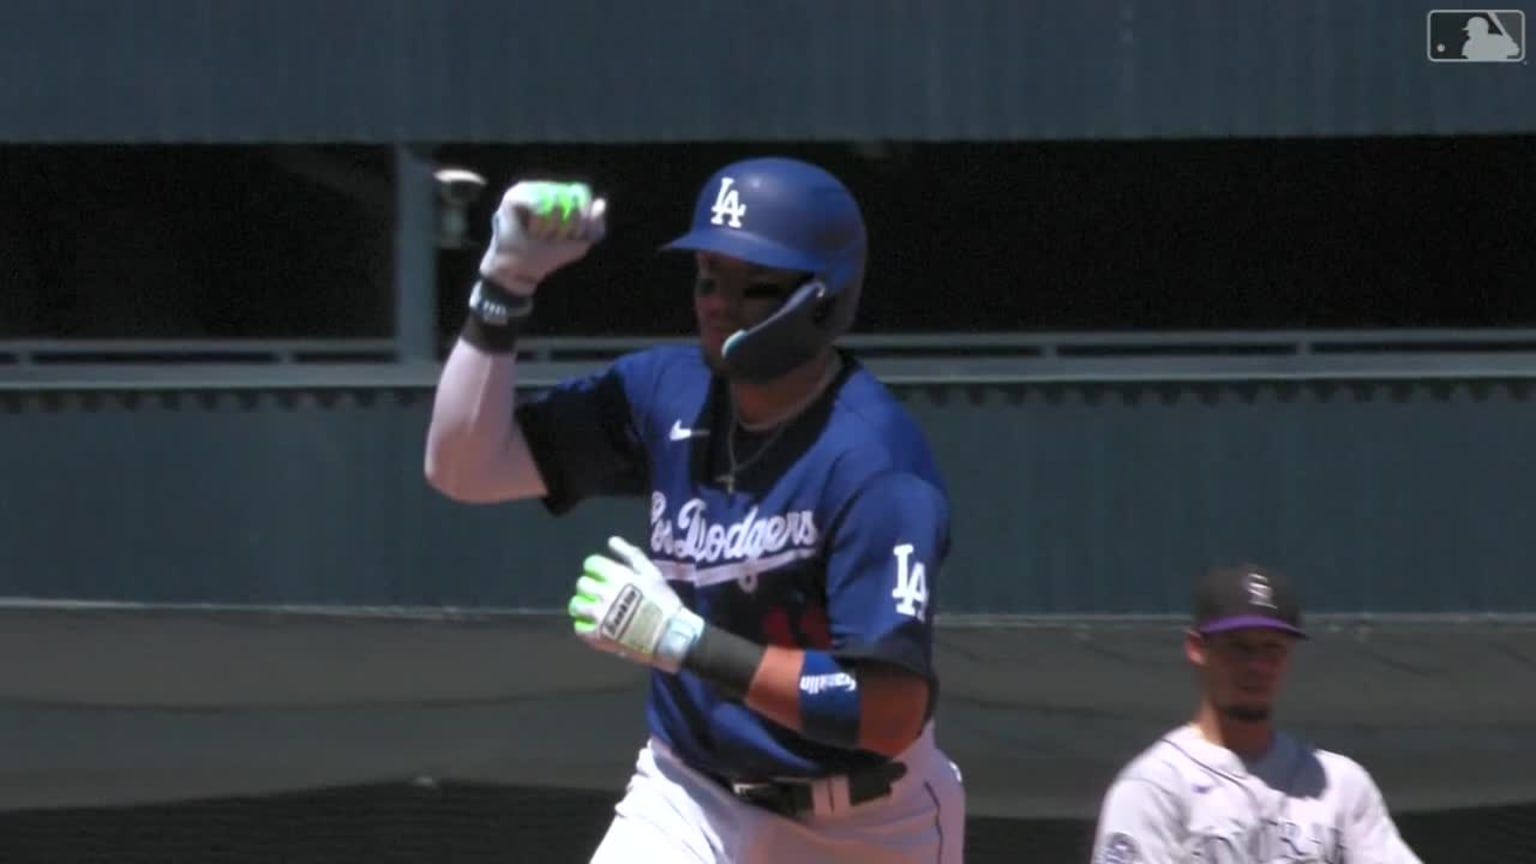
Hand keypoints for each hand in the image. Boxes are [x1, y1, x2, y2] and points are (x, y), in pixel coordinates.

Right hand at [479, 180, 607, 295]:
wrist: (521, 271)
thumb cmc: (548, 256)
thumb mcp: (578, 243)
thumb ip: (594, 225)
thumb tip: (601, 202)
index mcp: (560, 196)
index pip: (582, 195)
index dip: (583, 219)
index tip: (571, 236)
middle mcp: (545, 188)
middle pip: (571, 199)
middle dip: (567, 227)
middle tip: (552, 239)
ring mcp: (528, 189)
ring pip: (556, 202)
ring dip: (552, 228)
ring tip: (540, 236)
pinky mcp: (513, 196)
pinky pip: (539, 206)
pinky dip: (539, 224)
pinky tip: (531, 232)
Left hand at [568, 536, 703, 673]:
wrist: (670, 635)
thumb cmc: (663, 601)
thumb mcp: (652, 573)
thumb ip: (631, 555)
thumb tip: (611, 540)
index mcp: (617, 576)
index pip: (592, 564)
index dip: (595, 567)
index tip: (602, 574)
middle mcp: (605, 593)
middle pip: (582, 583)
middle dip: (589, 585)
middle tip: (599, 593)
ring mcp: (600, 616)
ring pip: (576, 605)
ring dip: (583, 605)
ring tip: (593, 609)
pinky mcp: (598, 636)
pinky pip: (580, 628)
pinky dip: (584, 625)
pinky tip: (594, 625)